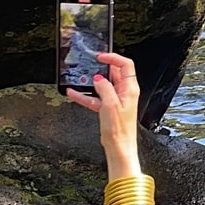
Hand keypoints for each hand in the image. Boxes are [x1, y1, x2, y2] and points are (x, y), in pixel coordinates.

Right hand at [66, 53, 141, 176]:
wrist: (119, 148)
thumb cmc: (120, 130)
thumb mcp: (111, 105)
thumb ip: (105, 88)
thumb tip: (99, 79)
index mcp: (130, 89)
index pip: (126, 65)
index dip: (113, 58)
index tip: (101, 56)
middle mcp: (125, 93)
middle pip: (114, 73)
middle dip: (101, 68)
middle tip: (90, 64)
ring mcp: (117, 100)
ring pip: (103, 85)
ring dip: (91, 81)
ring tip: (80, 78)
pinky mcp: (109, 108)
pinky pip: (96, 97)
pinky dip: (85, 95)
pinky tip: (74, 93)